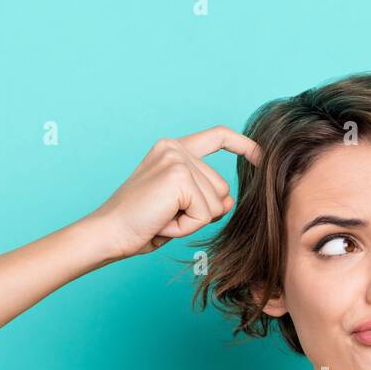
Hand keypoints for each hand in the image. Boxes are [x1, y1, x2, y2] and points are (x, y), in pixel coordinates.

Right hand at [84, 125, 261, 259]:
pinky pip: (205, 214)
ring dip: (193, 221)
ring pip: (216, 203)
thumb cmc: (140, 223)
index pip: (217, 136)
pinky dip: (187, 226)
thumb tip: (230, 200)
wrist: (109, 232)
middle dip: (201, 213)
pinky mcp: (179, 176)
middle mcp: (175, 148)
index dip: (243, 145)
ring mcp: (177, 159)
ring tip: (163, 218)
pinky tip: (164, 222)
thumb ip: (205, 196)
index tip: (261, 157)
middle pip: (222, 188)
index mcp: (173, 149)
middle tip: (165, 215)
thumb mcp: (179, 206)